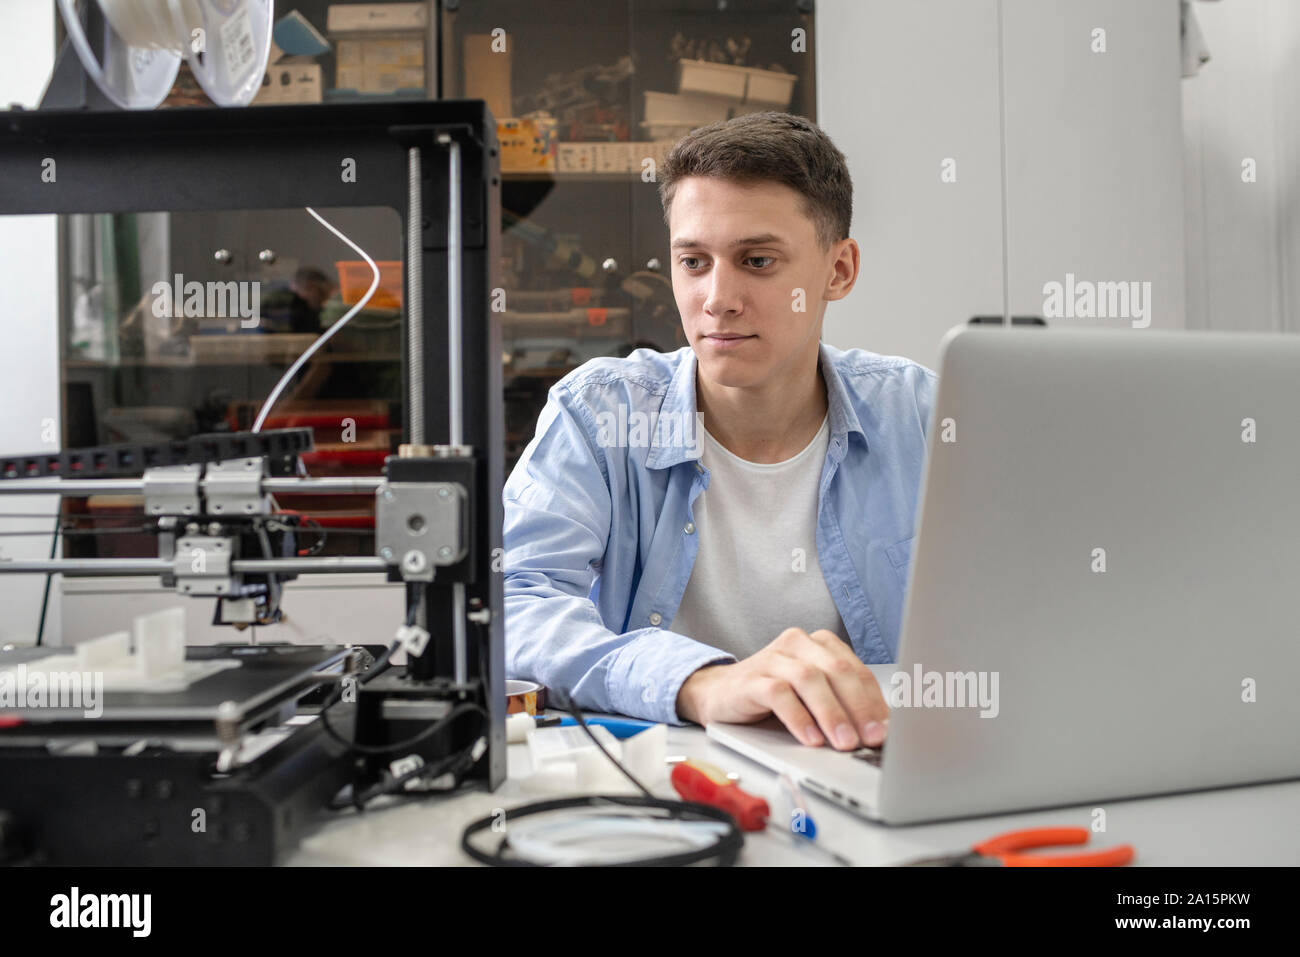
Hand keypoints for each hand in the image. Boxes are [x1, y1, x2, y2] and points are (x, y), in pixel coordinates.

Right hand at [675, 627, 889, 748]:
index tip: (886, 731)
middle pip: (837, 672)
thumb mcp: (813, 696)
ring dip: (831, 714)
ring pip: (810, 680)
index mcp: (819, 644)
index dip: (874, 702)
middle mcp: (798, 644)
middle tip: (870, 738)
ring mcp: (773, 658)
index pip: (856, 671)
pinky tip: (810, 738)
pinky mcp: (751, 679)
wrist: (719, 693)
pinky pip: (778, 695)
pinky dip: (799, 718)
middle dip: (858, 708)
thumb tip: (877, 732)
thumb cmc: (773, 695)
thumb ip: (841, 704)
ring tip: (844, 742)